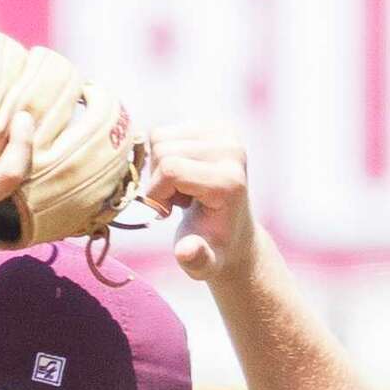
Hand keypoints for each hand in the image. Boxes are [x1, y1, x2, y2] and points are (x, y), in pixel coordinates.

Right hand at [143, 128, 254, 282]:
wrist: (233, 233)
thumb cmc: (212, 250)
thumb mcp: (204, 264)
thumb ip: (196, 259)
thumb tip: (186, 251)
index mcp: (228, 180)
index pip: (171, 169)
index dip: (157, 193)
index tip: (166, 214)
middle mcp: (231, 149)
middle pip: (163, 151)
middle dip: (158, 181)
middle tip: (175, 203)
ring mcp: (225, 132)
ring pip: (160, 138)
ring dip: (159, 169)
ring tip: (181, 190)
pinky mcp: (214, 124)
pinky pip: (165, 132)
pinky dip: (164, 156)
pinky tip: (182, 176)